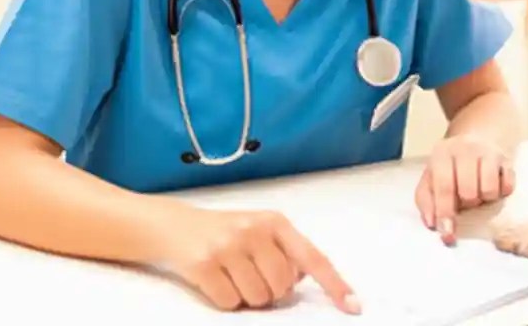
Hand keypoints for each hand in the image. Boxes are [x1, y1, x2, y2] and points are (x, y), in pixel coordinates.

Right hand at [158, 205, 359, 313]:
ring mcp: (229, 247)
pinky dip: (225, 301)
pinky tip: (215, 281)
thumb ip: (286, 251)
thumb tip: (307, 277)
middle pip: (282, 288)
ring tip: (232, 276)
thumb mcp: (259, 230)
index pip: (313, 257)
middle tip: (251, 276)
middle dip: (270, 292)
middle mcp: (254, 231)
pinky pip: (230, 303)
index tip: (352, 306)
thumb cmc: (225, 231)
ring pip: (257, 299)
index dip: (334, 284)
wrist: (175, 226)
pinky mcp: (204, 264)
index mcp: (275, 222)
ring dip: (247, 298)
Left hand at [414, 135, 514, 244]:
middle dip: (467, 204)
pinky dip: (501, 192)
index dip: (445, 212)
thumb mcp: (431, 178)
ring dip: (484, 199)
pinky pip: (507, 187)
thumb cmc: (450, 165)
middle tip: (465, 199)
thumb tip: (432, 224)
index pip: (444, 187)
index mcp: (442, 153)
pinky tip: (493, 185)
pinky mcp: (507, 159)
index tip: (447, 233)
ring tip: (478, 192)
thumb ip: (426, 201)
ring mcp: (488, 152)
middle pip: (469, 192)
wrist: (477, 136)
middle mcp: (466, 149)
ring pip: (489, 191)